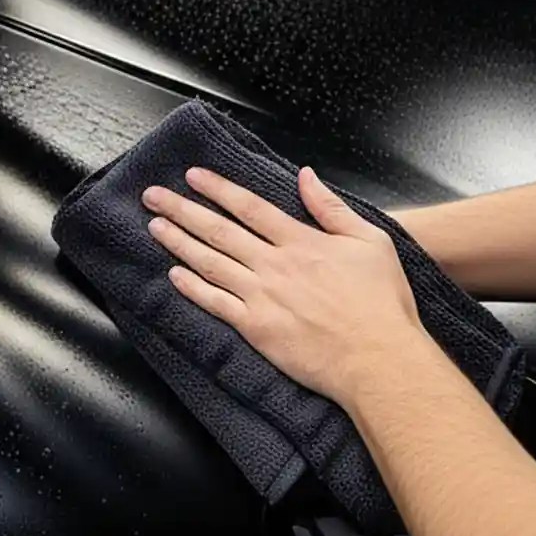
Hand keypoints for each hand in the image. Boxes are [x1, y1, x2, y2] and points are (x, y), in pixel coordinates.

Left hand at [142, 166, 441, 407]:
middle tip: (153, 196)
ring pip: (210, 263)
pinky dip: (192, 288)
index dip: (218, 189)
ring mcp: (261, 297)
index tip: (193, 176)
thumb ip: (331, 207)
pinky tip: (174, 275)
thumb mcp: (370, 241)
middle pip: (219, 230)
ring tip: (154, 226)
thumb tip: (306, 175)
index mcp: (301, 242)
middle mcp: (275, 265)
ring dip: (179, 242)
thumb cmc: (382, 304)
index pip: (249, 207)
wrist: (379, 359)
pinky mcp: (256, 329)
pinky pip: (216, 304)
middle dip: (183, 210)